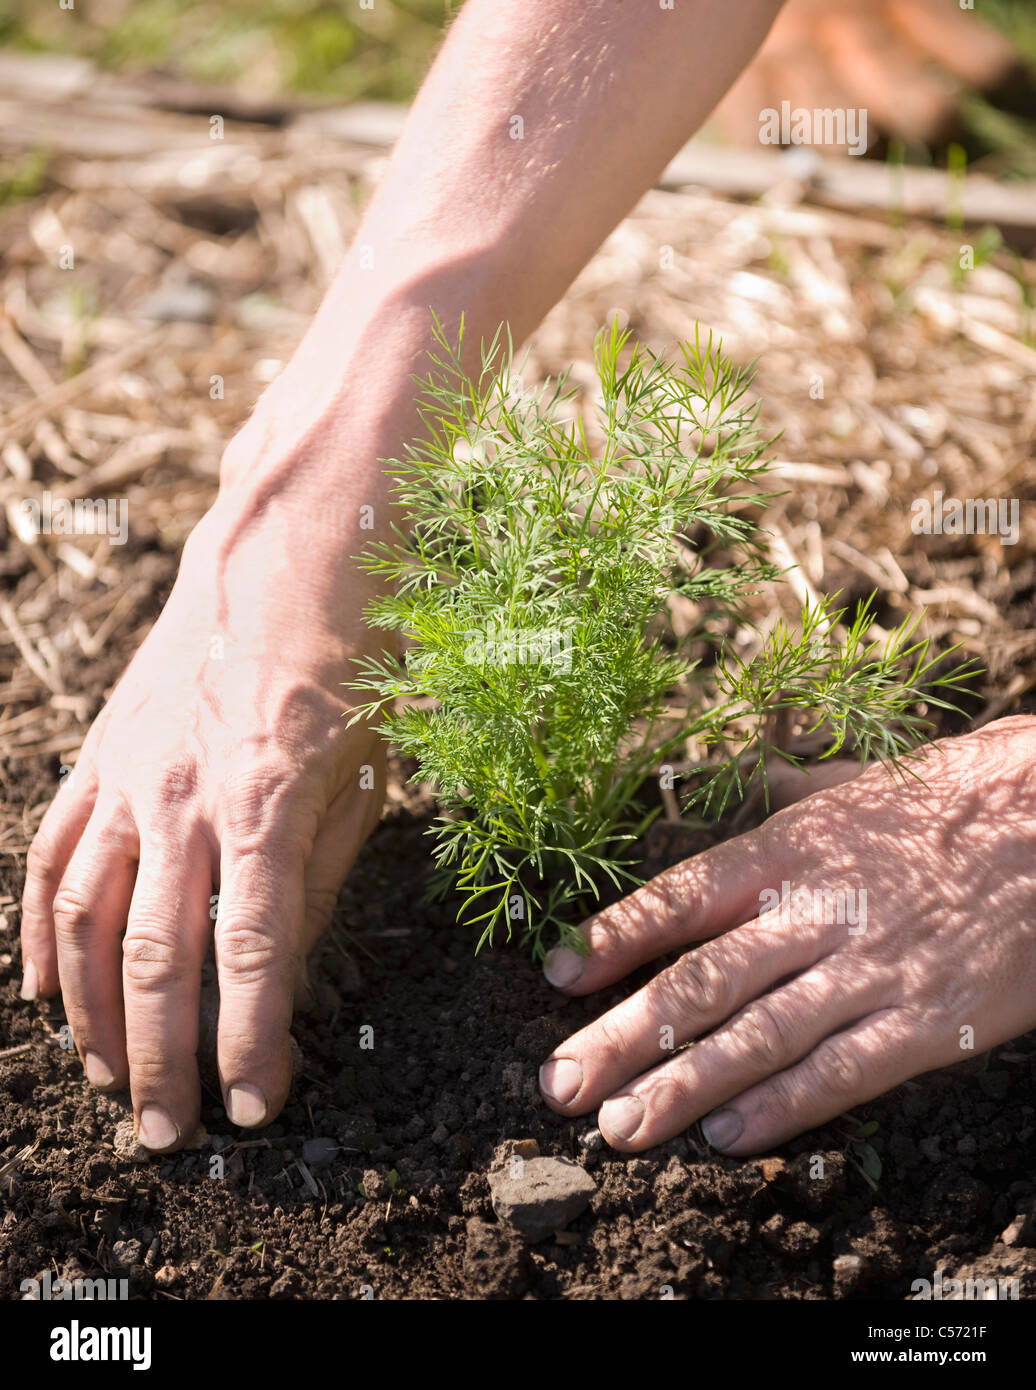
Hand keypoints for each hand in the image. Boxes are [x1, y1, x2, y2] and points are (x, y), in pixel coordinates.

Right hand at [19, 395, 392, 1151]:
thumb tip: (284, 965)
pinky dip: (42, 933)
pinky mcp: (102, 756)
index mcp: (270, 802)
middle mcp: (186, 797)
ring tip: (110, 1077)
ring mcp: (130, 775)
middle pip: (158, 956)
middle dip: (163, 1055)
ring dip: (92, 1011)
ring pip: (87, 919)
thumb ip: (325, 870)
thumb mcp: (371, 766)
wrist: (287, 544)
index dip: (249, 1045)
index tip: (254, 1111)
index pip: (253, 956)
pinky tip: (45, 990)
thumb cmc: (355, 655)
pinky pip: (55, 858)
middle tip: (169, 1132)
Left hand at [538, 716, 1035, 1154]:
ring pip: (757, 1038)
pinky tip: (726, 1138)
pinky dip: (783, 1109)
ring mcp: (869, 971)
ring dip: (681, 1088)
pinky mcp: (927, 1022)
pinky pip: (842, 1073)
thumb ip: (795, 795)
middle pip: (701, 982)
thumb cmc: (956, 799)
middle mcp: (815, 911)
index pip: (679, 897)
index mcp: (790, 849)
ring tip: (620, 1128)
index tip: (556, 973)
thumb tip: (751, 786)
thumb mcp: (862, 783)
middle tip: (560, 1085)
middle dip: (622, 1037)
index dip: (612, 936)